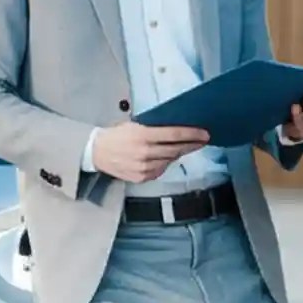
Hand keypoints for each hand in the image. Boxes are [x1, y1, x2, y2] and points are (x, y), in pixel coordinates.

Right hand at [92, 122, 209, 183]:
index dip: (192, 135)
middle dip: (191, 144)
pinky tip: (166, 157)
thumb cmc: (116, 135)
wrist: (97, 152)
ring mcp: (144, 168)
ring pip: (170, 161)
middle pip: (176, 149)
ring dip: (178, 153)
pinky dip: (165, 163)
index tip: (204, 134)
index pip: (174, 135)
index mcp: (143, 136)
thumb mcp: (134, 125)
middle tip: (202, 140)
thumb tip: (176, 129)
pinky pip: (160, 170)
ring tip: (185, 147)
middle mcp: (145, 153)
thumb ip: (154, 128)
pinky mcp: (142, 177)